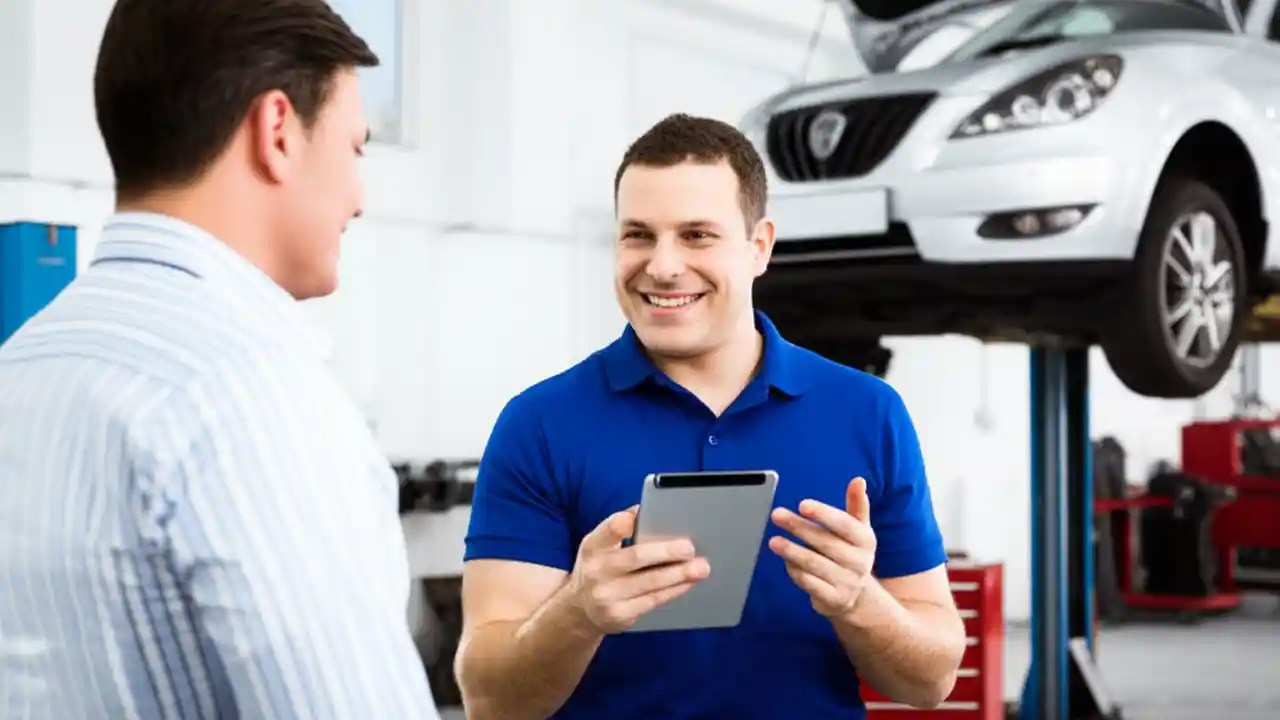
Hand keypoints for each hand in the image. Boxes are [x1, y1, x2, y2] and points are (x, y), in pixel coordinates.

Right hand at [567, 506, 710, 633]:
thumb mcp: (599, 546)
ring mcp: (607, 595)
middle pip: (636, 557)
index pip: (610, 529)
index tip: (648, 513)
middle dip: (667, 552)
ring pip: (650, 582)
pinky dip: (674, 590)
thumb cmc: (599, 569)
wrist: (580, 610)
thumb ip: (618, 529)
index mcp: (592, 546)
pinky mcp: (620, 615)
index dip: (628, 522)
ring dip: (679, 574)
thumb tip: (645, 510)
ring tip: (701, 567)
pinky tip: (688, 582)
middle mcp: (597, 571)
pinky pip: (653, 601)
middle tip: (690, 547)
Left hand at [769, 477, 876, 619]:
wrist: (858, 597)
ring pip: (815, 564)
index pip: (844, 524)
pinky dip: (796, 571)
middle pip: (825, 542)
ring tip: (774, 541)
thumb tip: (859, 480)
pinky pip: (810, 584)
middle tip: (777, 515)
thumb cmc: (851, 553)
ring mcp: (847, 583)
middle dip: (799, 528)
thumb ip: (857, 505)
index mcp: (865, 540)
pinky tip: (785, 561)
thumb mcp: (858, 530)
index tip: (803, 504)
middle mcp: (859, 562)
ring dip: (792, 551)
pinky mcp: (833, 600)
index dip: (824, 514)